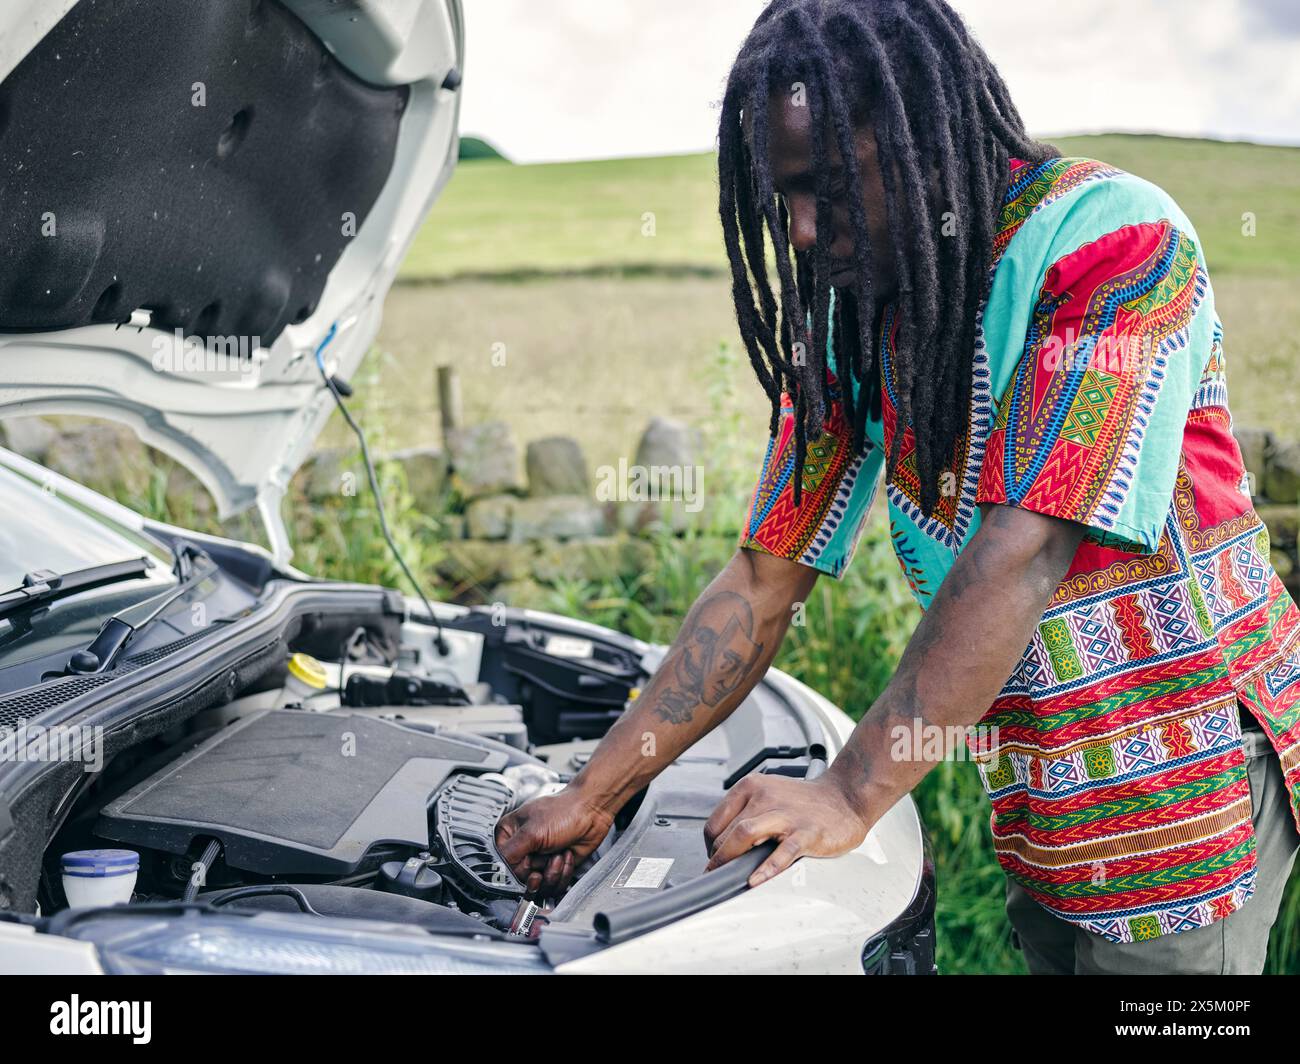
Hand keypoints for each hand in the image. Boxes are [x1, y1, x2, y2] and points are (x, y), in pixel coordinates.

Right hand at [495, 789, 614, 896]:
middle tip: (545, 859)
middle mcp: (523, 850)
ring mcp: (539, 860)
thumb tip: (496, 870)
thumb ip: (510, 853)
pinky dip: (563, 873)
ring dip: (552, 873)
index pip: (501, 865)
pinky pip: (554, 886)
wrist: (592, 811)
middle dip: (537, 871)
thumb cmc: (564, 811)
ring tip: (559, 855)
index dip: (514, 870)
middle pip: (520, 879)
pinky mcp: (555, 869)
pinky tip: (567, 856)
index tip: (526, 866)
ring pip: (538, 887)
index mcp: (510, 835)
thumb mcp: (532, 832)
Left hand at [703, 774, 871, 886]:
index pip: (716, 821)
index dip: (710, 846)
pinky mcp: (806, 832)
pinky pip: (781, 851)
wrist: (844, 798)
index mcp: (751, 786)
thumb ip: (746, 814)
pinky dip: (765, 868)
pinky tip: (755, 880)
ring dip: (730, 859)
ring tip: (727, 877)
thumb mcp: (768, 795)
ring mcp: (786, 814)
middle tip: (719, 874)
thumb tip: (721, 845)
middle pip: (726, 831)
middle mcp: (765, 796)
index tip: (714, 860)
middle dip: (718, 858)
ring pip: (744, 833)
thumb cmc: (804, 802)